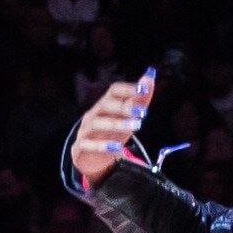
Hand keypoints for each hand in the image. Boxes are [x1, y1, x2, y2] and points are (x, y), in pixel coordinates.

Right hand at [70, 68, 154, 189]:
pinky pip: (88, 144)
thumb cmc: (112, 133)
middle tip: (143, 113)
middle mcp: (94, 115)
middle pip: (105, 106)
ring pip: (97, 124)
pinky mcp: (82, 147)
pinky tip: (116, 147)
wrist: (92, 157)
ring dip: (116, 124)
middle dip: (123, 107)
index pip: (113, 91)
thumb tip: (150, 74)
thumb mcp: (127, 117)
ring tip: (136, 127)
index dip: (128, 89)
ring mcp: (86, 130)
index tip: (144, 89)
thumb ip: (139, 98)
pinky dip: (102, 146)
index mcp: (106, 105)